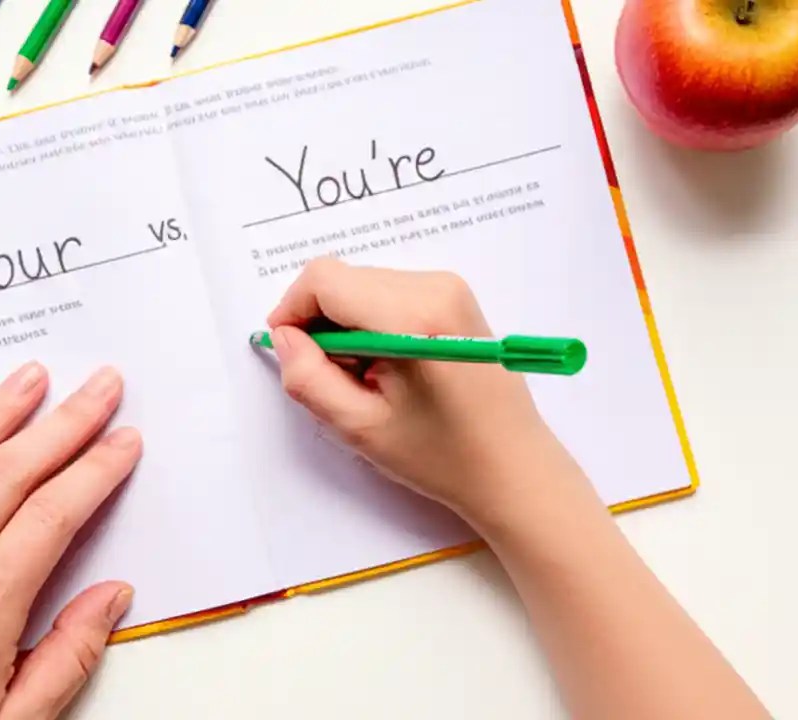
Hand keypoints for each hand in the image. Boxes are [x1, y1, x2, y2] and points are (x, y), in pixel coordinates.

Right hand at [266, 258, 578, 523]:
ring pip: (361, 284)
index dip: (293, 311)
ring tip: (368, 376)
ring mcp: (448, 286)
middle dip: (321, 322)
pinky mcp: (453, 294)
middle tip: (339, 377)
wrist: (513, 465)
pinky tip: (389, 364)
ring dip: (346, 324)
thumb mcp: (359, 427)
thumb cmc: (441, 456)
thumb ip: (308, 378)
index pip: (324, 279)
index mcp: (412, 318)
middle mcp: (434, 287)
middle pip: (342, 279)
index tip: (293, 352)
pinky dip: (370, 321)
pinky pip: (386, 290)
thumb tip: (284, 337)